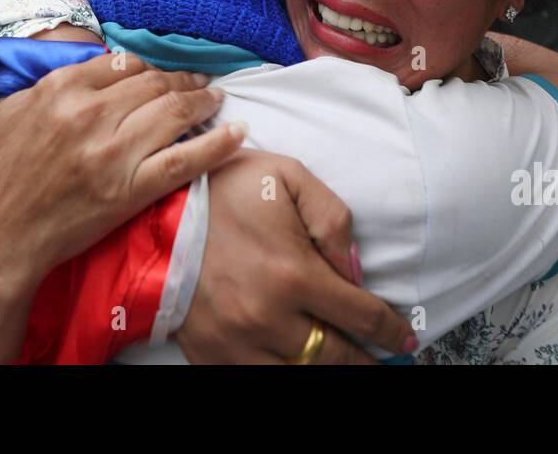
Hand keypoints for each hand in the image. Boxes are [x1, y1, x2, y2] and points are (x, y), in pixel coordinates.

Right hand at [0, 53, 243, 293]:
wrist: (0, 236)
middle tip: (199, 81)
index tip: (162, 73)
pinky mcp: (130, 189)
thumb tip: (92, 68)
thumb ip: (52, 83)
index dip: (150, 67)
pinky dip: (217, 143)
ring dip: (203, 100)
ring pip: (174, 112)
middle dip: (183, 79)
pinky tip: (237, 131)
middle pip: (154, 83)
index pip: (123, 64)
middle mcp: (90, 114)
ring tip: (216, 98)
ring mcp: (113, 153)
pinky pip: (185, 158)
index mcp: (60, 89)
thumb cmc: (3, 174)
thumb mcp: (13, 109)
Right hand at [175, 150, 416, 363]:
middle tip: (383, 361)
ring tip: (347, 366)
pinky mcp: (211, 354)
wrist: (153, 213)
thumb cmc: (223, 189)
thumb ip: (334, 220)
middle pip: (336, 356)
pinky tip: (297, 365)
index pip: (360, 315)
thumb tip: (356, 271)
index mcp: (294, 274)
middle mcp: (269, 317)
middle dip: (366, 361)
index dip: (388, 330)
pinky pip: (258, 380)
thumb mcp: (288, 177)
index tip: (403, 337)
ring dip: (328, 371)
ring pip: (300, 374)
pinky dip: (283, 374)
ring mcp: (238, 342)